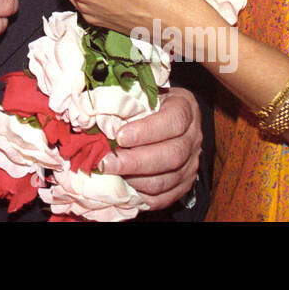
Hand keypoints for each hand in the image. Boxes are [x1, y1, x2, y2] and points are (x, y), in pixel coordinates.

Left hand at [97, 87, 200, 208]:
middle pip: (172, 155)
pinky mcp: (184, 184)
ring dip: (136, 179)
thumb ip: (125, 101)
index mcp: (185, 107)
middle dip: (136, 161)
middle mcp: (194, 137)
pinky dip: (141, 193)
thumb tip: (94, 116)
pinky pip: (164, 197)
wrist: (163, 117)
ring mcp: (191, 163)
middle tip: (107, 162)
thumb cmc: (146, 102)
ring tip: (111, 173)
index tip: (120, 136)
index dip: (147, 130)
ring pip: (168, 179)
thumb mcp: (140, 92)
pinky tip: (123, 184)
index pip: (174, 120)